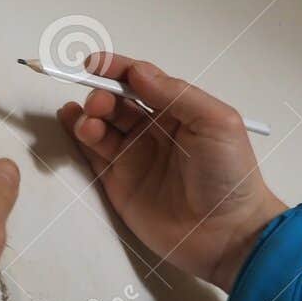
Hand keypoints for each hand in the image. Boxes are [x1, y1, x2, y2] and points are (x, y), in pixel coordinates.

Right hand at [59, 53, 284, 292]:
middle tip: (98, 103)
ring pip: (101, 125)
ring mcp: (134, 157)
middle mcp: (153, 131)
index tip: (95, 65)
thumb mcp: (216, 123)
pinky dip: (77, 135)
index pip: (141, 81)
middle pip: (117, 102)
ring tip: (88, 122)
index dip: (117, 69)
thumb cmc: (231, 176)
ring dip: (88, 115)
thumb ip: (177, 94)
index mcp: (178, 111)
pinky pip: (92, 154)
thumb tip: (138, 72)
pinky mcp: (119, 185)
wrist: (227, 236)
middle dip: (101, 95)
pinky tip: (70, 121)